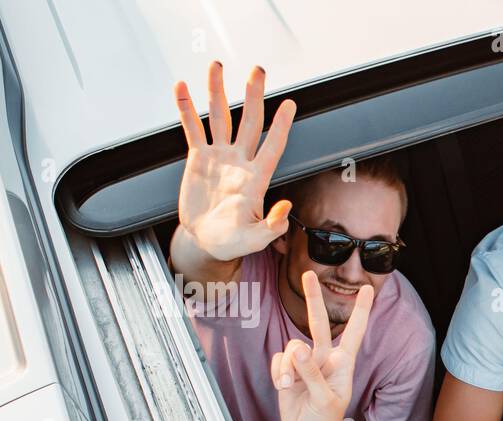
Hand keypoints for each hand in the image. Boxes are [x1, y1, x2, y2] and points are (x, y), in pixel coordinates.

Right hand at [174, 62, 296, 262]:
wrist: (207, 242)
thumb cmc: (233, 242)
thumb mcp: (256, 238)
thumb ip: (272, 225)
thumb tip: (286, 207)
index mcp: (257, 178)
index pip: (273, 145)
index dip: (281, 125)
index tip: (290, 104)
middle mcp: (240, 161)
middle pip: (249, 121)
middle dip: (253, 95)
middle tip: (258, 70)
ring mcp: (219, 157)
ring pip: (220, 117)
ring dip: (218, 91)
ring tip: (217, 66)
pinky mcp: (198, 159)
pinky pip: (193, 129)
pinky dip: (187, 109)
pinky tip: (182, 89)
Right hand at [272, 272, 374, 420]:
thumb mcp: (323, 400)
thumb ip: (312, 374)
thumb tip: (300, 349)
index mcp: (343, 363)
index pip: (354, 331)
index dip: (360, 310)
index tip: (367, 289)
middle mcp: (325, 358)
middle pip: (317, 322)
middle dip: (313, 298)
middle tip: (308, 274)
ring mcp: (305, 363)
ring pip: (291, 347)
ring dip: (287, 368)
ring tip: (290, 387)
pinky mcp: (288, 370)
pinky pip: (278, 359)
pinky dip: (278, 373)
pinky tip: (283, 387)